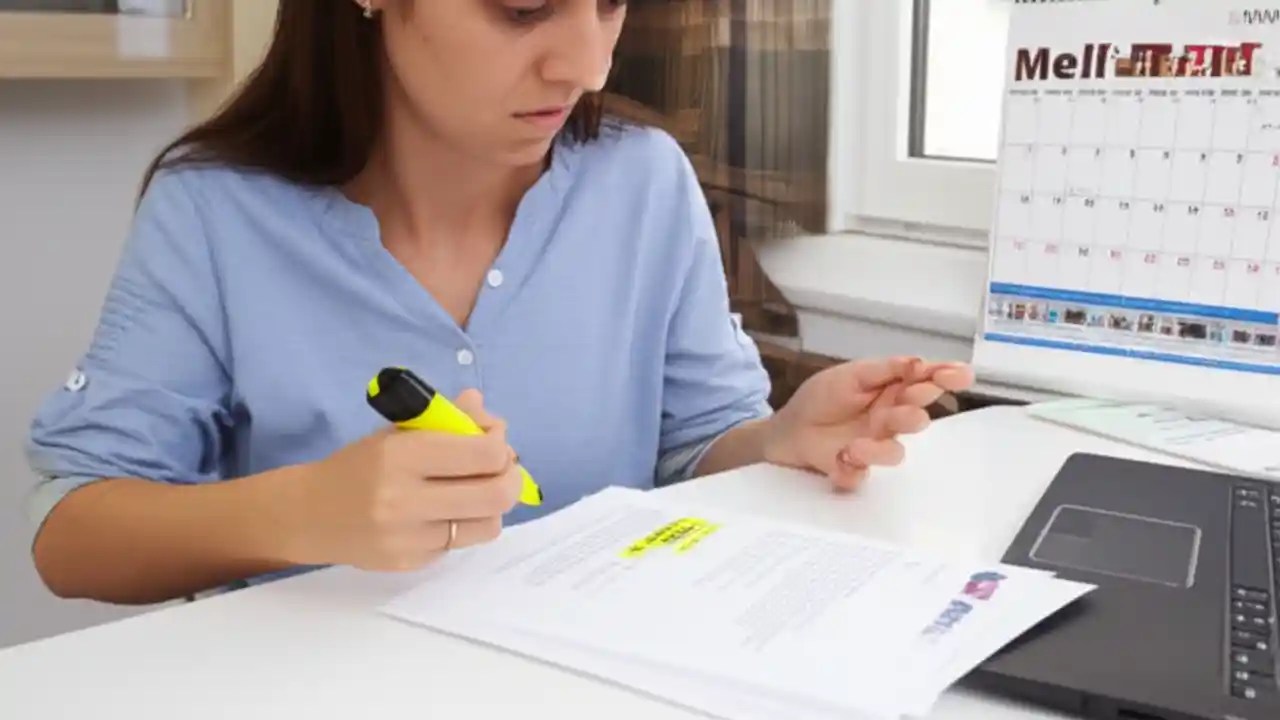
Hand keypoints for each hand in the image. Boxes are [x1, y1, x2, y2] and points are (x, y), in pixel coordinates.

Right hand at [284, 390, 521, 570]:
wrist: (309, 515)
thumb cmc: (357, 466)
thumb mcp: (396, 433)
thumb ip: (444, 420)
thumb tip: (483, 409)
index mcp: (401, 456)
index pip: (482, 454)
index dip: (500, 444)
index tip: (493, 437)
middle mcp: (405, 500)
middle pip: (496, 495)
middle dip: (511, 476)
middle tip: (503, 466)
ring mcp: (409, 538)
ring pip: (488, 524)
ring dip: (492, 504)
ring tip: (477, 488)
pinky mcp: (410, 563)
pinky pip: (460, 542)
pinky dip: (464, 523)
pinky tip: (445, 511)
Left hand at [762, 357, 974, 490]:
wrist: (789, 427)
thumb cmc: (823, 397)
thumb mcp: (850, 374)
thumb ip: (883, 370)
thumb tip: (918, 362)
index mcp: (893, 392)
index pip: (926, 384)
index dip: (945, 378)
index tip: (960, 375)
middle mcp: (890, 420)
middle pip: (916, 418)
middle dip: (913, 414)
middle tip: (908, 405)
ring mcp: (874, 447)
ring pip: (893, 453)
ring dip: (878, 449)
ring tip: (855, 446)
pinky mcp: (853, 469)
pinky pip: (859, 476)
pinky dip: (849, 470)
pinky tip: (839, 460)